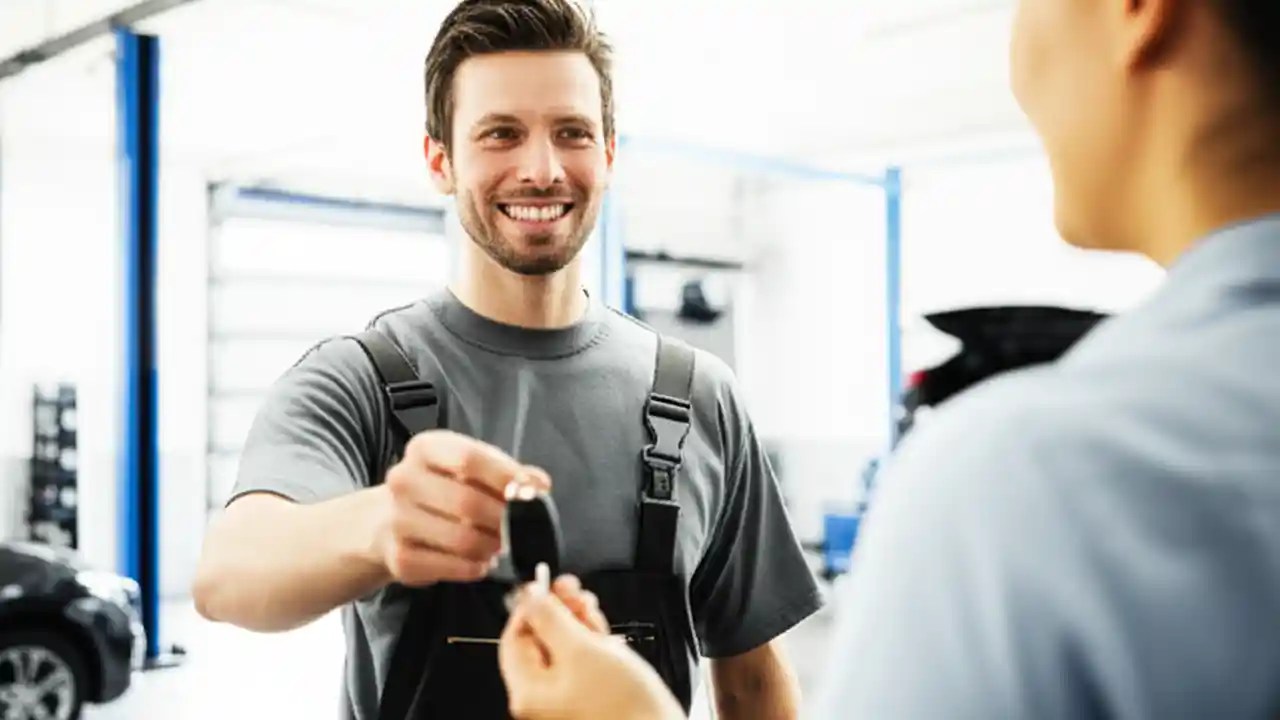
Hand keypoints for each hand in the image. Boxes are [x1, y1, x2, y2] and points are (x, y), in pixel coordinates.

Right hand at [374, 430, 549, 585]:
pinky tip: (480, 561)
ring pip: (462, 539)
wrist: (387, 519)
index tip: (532, 492)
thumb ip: (508, 474)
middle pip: (468, 502)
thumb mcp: (472, 470)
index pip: (470, 458)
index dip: (506, 476)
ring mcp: (396, 520)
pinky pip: (451, 567)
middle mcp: (403, 480)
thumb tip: (539, 484)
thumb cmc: (443, 488)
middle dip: (504, 519)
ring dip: (491, 546)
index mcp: (424, 448)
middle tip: (522, 528)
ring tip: (500, 544)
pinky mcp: (400, 558)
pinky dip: (475, 567)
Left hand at [499, 582, 683, 719]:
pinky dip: (589, 640)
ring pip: (562, 647)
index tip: (543, 585)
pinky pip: (581, 661)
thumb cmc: (623, 706)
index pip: (514, 639)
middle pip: (539, 641)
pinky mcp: (590, 695)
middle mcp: (542, 698)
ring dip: (575, 621)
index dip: (528, 608)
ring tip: (589, 605)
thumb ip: (551, 618)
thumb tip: (530, 596)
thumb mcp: (581, 649)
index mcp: (529, 691)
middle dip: (556, 611)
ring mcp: (566, 697)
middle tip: (572, 588)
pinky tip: (598, 627)